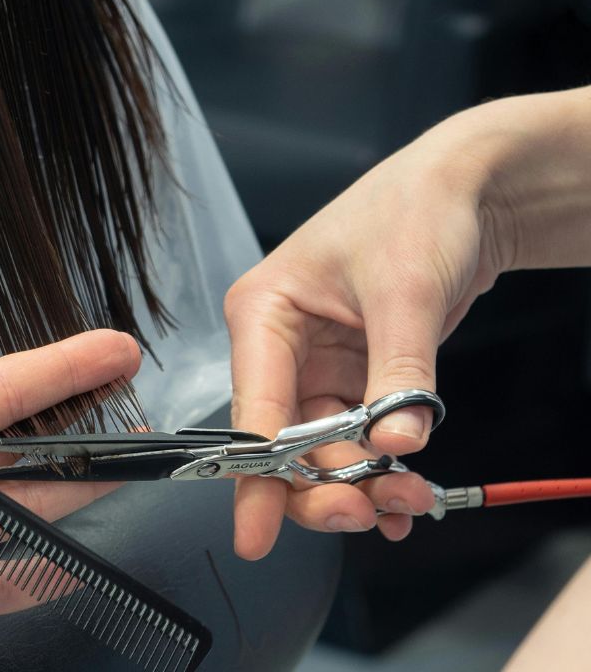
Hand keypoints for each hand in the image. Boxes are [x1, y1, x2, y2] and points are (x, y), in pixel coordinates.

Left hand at [0, 320, 140, 670]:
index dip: (57, 370)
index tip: (113, 352)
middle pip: (15, 444)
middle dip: (74, 421)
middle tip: (133, 403)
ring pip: (22, 505)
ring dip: (73, 488)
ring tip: (127, 468)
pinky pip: (7, 579)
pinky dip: (44, 574)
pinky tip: (80, 565)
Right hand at [223, 109, 512, 559]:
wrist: (470, 187)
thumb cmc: (417, 209)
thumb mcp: (407, 294)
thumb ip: (400, 376)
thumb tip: (398, 447)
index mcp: (263, 314)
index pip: (252, 410)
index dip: (255, 478)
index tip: (255, 534)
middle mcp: (280, 345)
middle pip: (283, 443)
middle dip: (324, 486)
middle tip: (368, 514)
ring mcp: (315, 364)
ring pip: (321, 450)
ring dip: (361, 483)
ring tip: (409, 502)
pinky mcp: (352, 374)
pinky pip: (356, 439)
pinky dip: (380, 469)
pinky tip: (403, 495)